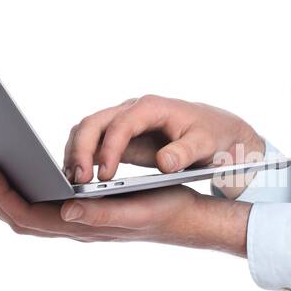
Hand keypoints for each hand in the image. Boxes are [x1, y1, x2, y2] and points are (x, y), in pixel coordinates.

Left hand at [0, 163, 250, 255]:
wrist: (191, 221)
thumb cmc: (168, 210)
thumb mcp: (138, 209)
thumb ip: (101, 214)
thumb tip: (65, 213)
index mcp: (83, 226)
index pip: (29, 217)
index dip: (4, 197)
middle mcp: (76, 228)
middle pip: (21, 221)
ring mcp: (80, 224)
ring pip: (30, 219)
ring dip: (7, 199)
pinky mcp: (86, 216)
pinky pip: (45, 212)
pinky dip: (26, 197)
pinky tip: (23, 180)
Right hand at [63, 94, 265, 197]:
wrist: (218, 131)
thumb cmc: (213, 135)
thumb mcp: (206, 143)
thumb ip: (186, 152)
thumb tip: (165, 162)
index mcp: (151, 108)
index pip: (121, 124)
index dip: (109, 149)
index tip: (105, 175)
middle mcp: (132, 110)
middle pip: (94, 123)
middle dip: (81, 150)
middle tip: (77, 180)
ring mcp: (123, 122)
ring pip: (87, 131)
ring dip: (76, 154)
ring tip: (72, 183)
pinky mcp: (121, 137)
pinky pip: (93, 143)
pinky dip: (82, 158)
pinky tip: (78, 180)